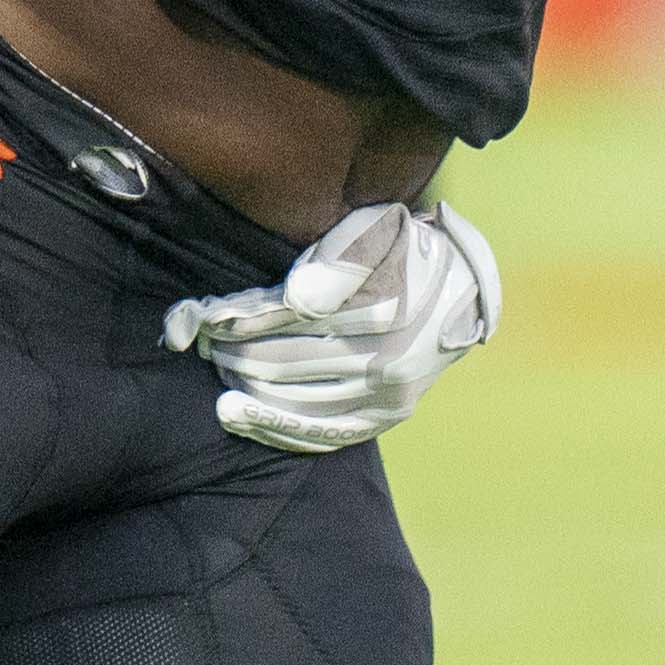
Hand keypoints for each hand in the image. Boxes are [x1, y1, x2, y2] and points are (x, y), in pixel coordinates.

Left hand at [161, 198, 500, 453]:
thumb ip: (336, 259)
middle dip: (233, 352)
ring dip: (245, 385)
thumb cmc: (404, 249)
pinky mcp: (388, 415)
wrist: (461, 288)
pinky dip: (273, 425)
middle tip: (205, 343)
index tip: (203, 317)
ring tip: (218, 369)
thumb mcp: (375, 231)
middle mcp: (388, 357)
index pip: (286, 318)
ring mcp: (389, 393)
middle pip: (282, 361)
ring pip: (294, 399)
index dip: (237, 318)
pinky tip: (238, 415)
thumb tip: (297, 301)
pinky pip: (321, 433)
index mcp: (383, 307)